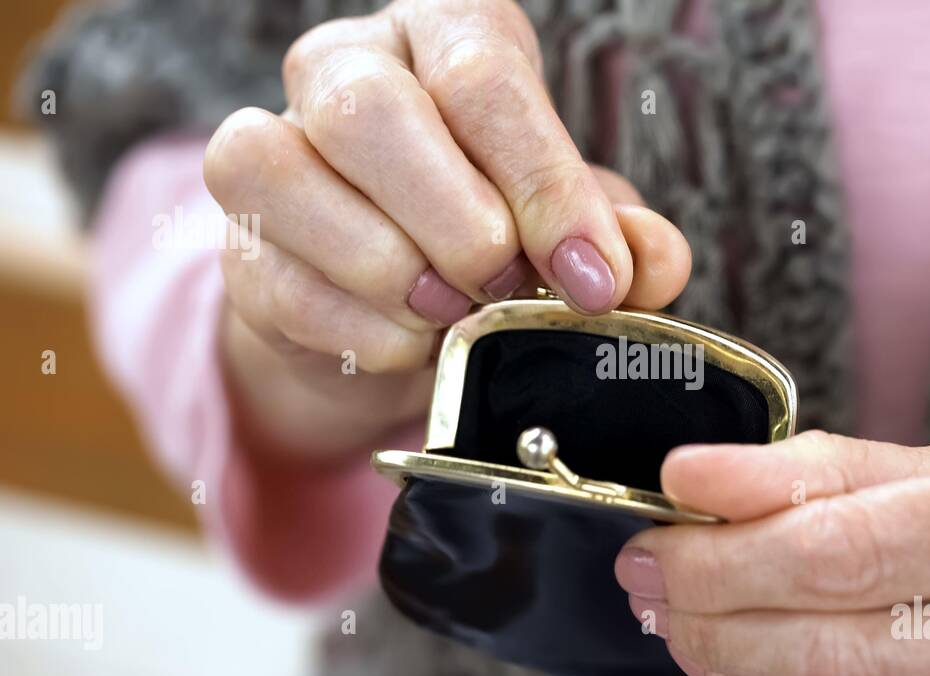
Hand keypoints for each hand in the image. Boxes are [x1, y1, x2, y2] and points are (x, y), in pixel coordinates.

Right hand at [203, 0, 689, 460]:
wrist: (405, 318)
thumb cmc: (499, 243)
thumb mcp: (577, 231)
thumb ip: (624, 238)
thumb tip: (648, 261)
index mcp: (444, 38)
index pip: (481, 74)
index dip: (543, 184)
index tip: (593, 276)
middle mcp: (347, 71)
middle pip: (367, 110)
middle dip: (455, 222)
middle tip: (506, 288)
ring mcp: (275, 150)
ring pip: (286, 174)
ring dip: (391, 271)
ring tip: (453, 315)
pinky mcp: (241, 242)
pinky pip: (273, 276)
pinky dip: (356, 329)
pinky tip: (406, 343)